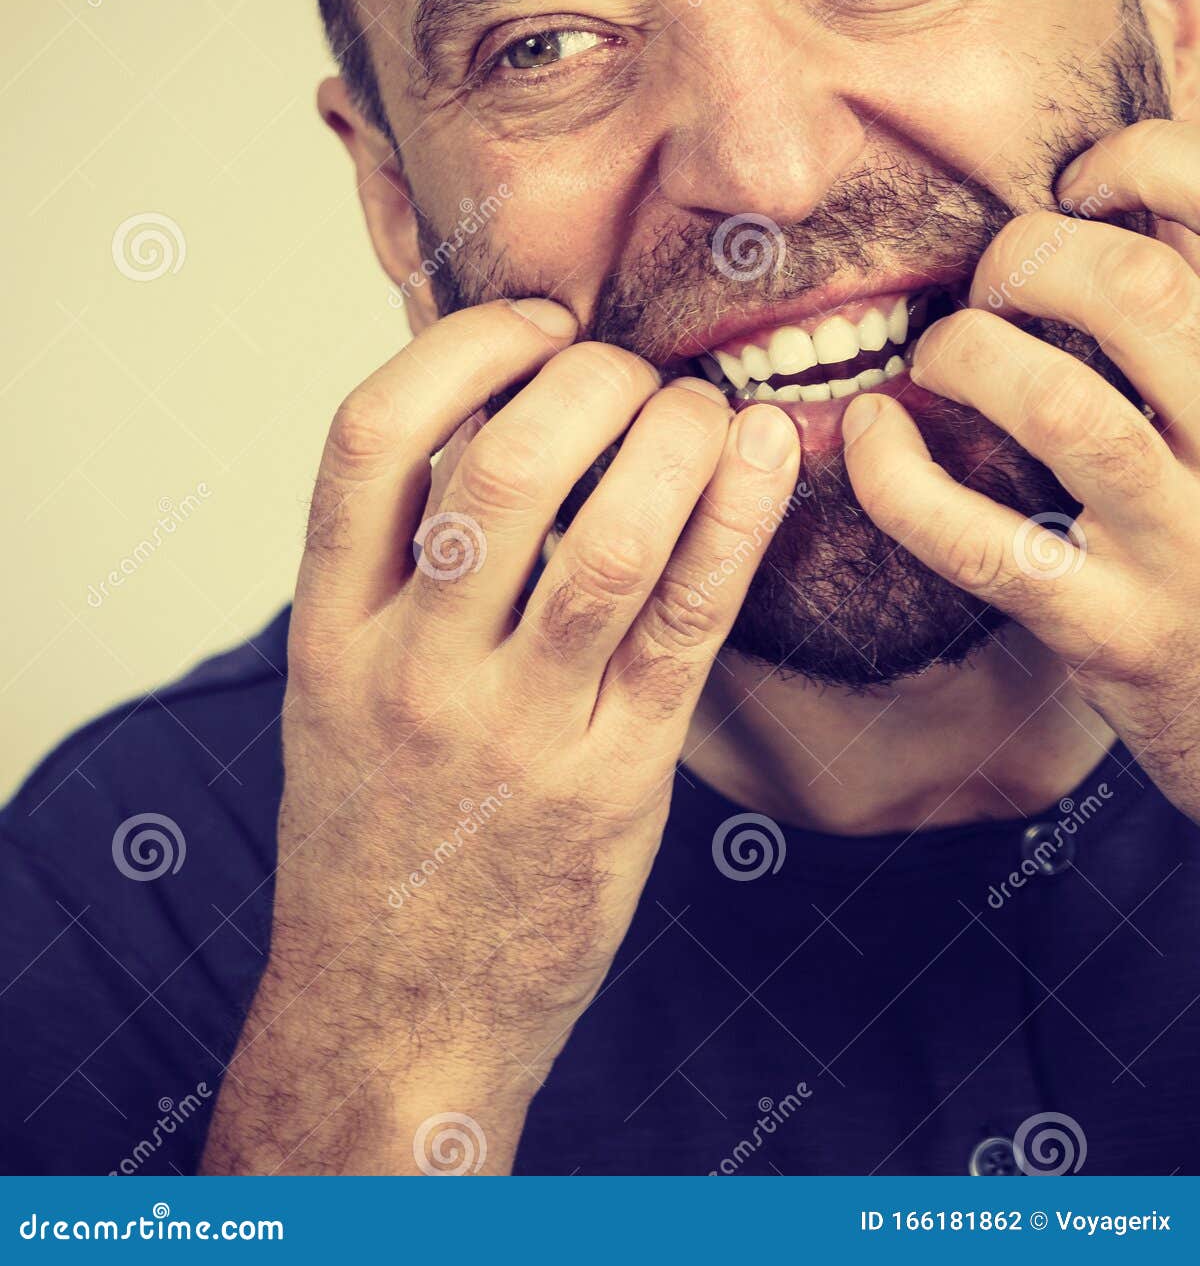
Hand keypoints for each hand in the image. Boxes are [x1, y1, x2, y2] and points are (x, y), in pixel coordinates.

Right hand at [202, 298, 800, 1174]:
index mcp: (330, 630)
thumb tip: (499, 427)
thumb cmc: (377, 837)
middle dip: (592, 382)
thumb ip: (398, 570)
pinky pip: (687, 622)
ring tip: (705, 409)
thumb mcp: (339, 691)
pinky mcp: (612, 778)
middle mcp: (412, 667)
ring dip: (676, 439)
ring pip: (610, 537)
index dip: (462, 348)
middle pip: (506, 464)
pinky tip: (764, 454)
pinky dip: (736, 520)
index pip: (369, 438)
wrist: (396, 1016)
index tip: (535, 326)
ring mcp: (514, 729)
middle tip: (635, 375)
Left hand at [841, 118, 1199, 823]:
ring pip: (1064, 408)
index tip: (1079, 182)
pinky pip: (981, 542)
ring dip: (971, 355)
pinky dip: (901, 477)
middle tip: (994, 283)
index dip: (1141, 160)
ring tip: (940, 356)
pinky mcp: (1113, 629)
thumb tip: (1109, 175)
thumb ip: (1182, 300)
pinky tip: (877, 434)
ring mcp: (1186, 544)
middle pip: (1139, 292)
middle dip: (1032, 256)